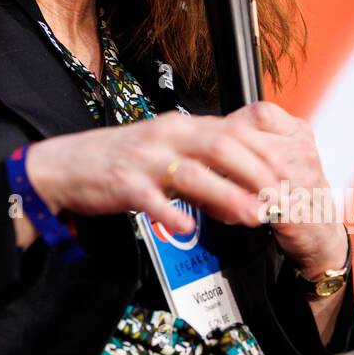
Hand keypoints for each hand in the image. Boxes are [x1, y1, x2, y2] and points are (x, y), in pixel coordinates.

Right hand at [24, 101, 345, 274]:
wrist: (64, 166)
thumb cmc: (118, 162)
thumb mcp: (165, 153)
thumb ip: (204, 168)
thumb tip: (244, 195)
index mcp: (179, 126)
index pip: (232, 132)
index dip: (264, 154)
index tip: (289, 176)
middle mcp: (165, 135)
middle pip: (220, 146)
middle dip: (256, 173)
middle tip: (281, 198)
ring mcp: (143, 158)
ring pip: (192, 172)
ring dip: (227, 195)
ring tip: (252, 215)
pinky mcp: (122, 182)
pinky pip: (151, 198)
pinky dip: (171, 214)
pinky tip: (187, 228)